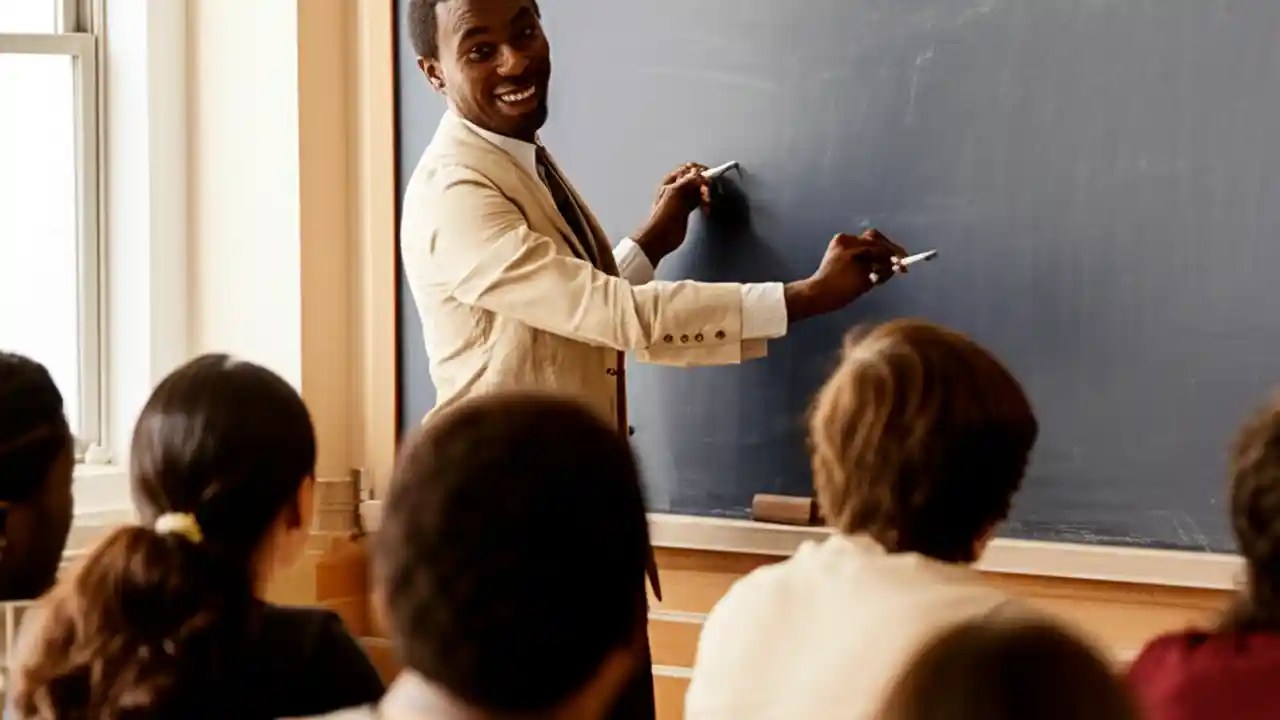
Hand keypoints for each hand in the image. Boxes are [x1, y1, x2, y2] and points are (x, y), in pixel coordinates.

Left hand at [631, 163, 710, 265]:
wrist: (659, 237)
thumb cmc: (661, 217)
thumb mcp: (675, 193)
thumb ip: (688, 181)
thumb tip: (700, 174)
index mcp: (671, 181)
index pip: (688, 168)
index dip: (699, 170)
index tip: (707, 176)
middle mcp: (677, 189)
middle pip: (696, 179)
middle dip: (704, 183)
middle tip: (707, 192)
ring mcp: (682, 200)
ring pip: (699, 191)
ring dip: (706, 194)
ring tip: (707, 202)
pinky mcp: (686, 210)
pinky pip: (699, 202)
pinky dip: (705, 204)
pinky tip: (706, 209)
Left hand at [784, 229, 908, 322]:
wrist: (818, 293)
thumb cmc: (841, 291)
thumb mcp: (866, 282)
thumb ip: (883, 270)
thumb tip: (897, 264)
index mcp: (852, 248)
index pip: (880, 246)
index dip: (894, 254)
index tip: (904, 263)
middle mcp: (846, 240)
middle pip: (875, 238)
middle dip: (888, 250)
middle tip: (899, 261)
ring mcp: (841, 241)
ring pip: (868, 241)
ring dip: (878, 251)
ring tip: (885, 266)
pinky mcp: (838, 245)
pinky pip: (859, 245)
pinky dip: (868, 253)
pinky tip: (872, 264)